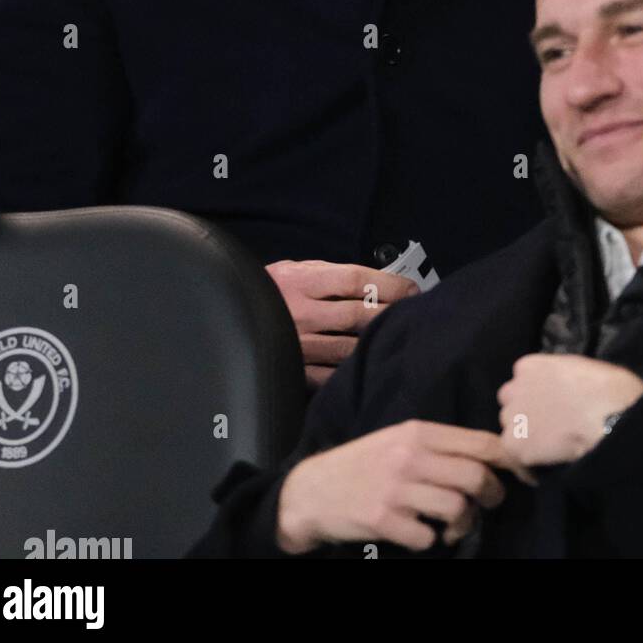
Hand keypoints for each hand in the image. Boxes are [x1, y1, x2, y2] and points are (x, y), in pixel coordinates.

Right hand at [265, 260, 418, 387]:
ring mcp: (298, 344)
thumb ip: (329, 274)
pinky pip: (332, 373)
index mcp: (302, 281)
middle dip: (391, 312)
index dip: (389, 284)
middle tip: (413, 312)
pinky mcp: (295, 370)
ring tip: (397, 337)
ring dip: (377, 342)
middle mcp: (301, 313)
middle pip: (358, 315)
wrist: (229, 315)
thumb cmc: (271, 289)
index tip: (411, 288)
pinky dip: (353, 368)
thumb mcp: (296, 269)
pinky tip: (369, 363)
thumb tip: (375, 280)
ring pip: (349, 347)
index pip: (356, 280)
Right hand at [276, 420, 512, 553]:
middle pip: (476, 476)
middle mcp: (410, 456)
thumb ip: (439, 445)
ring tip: (453, 525)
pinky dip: (430, 541)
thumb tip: (491, 456)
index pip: (480, 442)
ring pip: (457, 508)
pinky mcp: (382, 519)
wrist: (313, 490)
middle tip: (489, 503)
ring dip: (463, 523)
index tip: (526, 474)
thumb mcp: (400, 440)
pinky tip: (419, 533)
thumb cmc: (365, 463)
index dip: (511, 460)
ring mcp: (396, 488)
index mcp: (418, 431)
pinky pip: (427, 537)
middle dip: (492, 495)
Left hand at [497, 354, 642, 468]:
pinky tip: (548, 468)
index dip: (536, 397)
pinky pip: (516, 459)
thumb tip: (561, 389)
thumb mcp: (578, 367)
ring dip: (527, 440)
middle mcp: (513, 389)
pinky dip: (530, 467)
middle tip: (550, 429)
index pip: (521, 384)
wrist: (610, 415)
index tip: (551, 408)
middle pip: (511, 407)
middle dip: (526, 416)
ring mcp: (512, 418)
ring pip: (512, 431)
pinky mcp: (515, 446)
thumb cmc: (606, 388)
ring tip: (551, 450)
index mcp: (528, 366)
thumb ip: (557, 377)